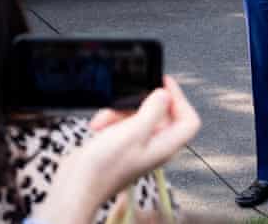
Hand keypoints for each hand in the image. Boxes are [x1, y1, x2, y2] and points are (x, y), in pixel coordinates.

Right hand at [31, 77, 200, 223]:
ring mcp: (138, 146)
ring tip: (107, 117)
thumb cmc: (106, 165)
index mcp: (165, 146)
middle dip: (141, 103)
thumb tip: (165, 94)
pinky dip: (111, 120)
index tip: (163, 84)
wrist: (78, 184)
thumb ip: (154, 110)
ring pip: (139, 116)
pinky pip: (123, 123)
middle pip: (162, 114)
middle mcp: (155, 146)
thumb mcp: (134, 131)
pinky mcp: (121, 145)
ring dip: (121, 111)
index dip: (180, 99)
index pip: (189, 121)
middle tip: (129, 97)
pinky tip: (100, 125)